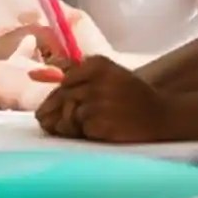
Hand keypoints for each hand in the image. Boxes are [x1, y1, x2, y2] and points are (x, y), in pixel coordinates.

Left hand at [34, 56, 174, 142]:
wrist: (162, 116)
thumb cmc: (131, 96)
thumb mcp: (108, 74)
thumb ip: (76, 71)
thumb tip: (35, 73)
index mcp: (98, 64)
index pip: (64, 79)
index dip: (60, 94)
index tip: (62, 103)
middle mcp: (97, 81)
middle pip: (63, 97)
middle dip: (58, 111)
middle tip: (60, 118)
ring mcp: (98, 104)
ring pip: (69, 115)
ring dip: (72, 124)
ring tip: (89, 124)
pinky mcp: (100, 125)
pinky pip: (80, 130)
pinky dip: (85, 133)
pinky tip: (99, 131)